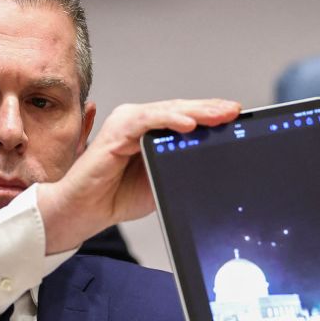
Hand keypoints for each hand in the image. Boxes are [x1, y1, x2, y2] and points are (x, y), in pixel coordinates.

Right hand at [37, 98, 240, 253]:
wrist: (83, 211)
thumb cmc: (116, 196)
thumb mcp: (160, 180)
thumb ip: (179, 164)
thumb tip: (211, 157)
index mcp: (149, 130)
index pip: (185, 117)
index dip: (210, 115)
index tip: (236, 117)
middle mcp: (138, 121)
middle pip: (180, 110)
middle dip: (210, 110)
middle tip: (235, 112)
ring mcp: (126, 123)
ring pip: (168, 110)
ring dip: (196, 112)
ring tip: (220, 115)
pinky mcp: (116, 131)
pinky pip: (147, 121)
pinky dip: (169, 120)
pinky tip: (189, 125)